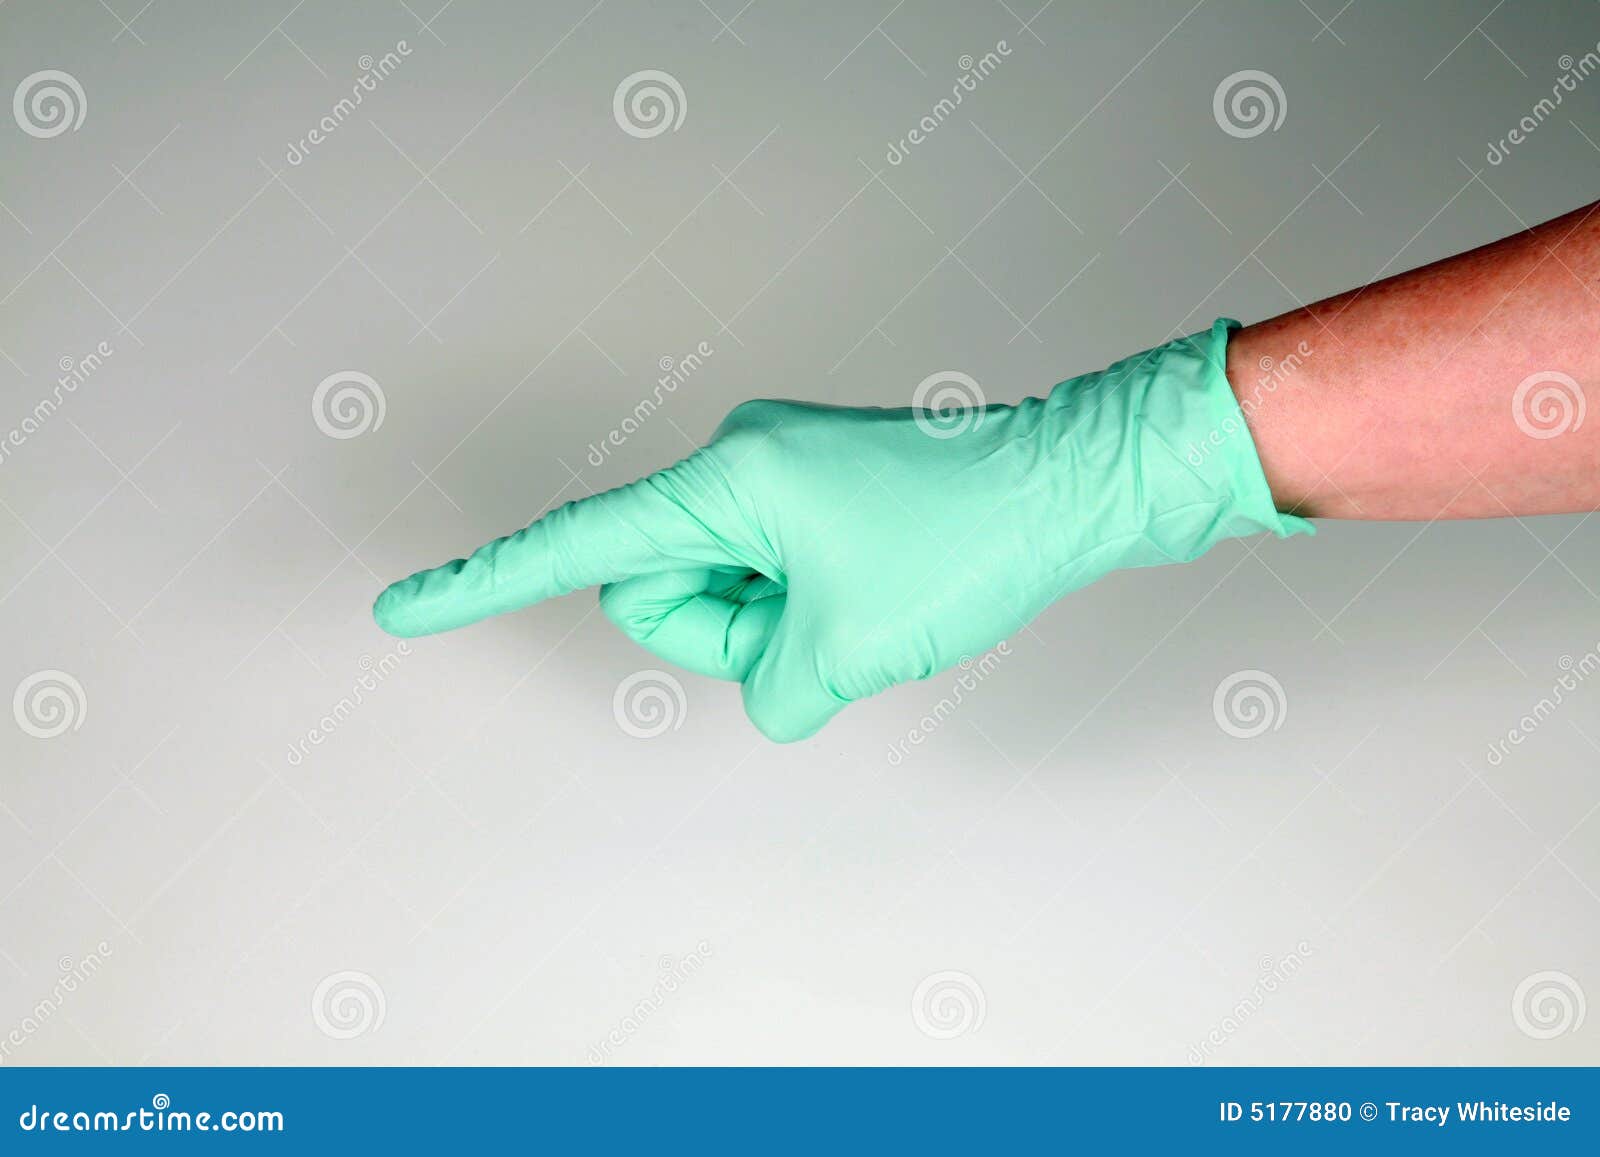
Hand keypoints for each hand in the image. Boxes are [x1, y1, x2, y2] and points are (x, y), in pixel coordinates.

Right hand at [374, 322, 1305, 740]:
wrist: (1069, 484)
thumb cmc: (964, 543)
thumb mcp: (847, 649)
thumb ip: (768, 690)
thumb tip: (769, 675)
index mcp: (724, 483)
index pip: (577, 548)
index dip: (482, 586)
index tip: (403, 608)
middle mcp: (734, 464)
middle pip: (658, 590)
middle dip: (725, 633)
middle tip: (820, 627)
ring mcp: (772, 475)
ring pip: (719, 589)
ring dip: (775, 624)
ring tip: (862, 604)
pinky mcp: (808, 491)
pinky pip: (765, 569)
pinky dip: (801, 605)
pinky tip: (872, 588)